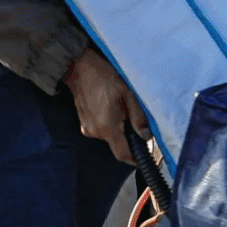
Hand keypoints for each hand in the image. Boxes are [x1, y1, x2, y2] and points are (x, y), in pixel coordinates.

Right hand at [62, 48, 146, 164]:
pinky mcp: (84, 123)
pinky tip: (109, 106)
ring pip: (110, 136)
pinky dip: (109, 123)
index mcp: (107, 127)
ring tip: (119, 107)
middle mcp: (95, 132)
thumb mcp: (129, 95)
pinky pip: (101, 129)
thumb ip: (138, 118)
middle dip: (128, 136)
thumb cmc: (104, 77)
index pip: (123, 154)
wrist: (80, 68)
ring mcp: (87, 128)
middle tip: (132, 116)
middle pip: (117, 144)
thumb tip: (146, 135)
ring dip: (118, 127)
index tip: (143, 156)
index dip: (135, 158)